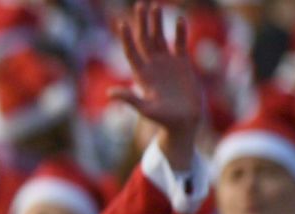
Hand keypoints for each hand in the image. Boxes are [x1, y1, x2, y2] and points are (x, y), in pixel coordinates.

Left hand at [109, 1, 201, 168]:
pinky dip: (180, 32)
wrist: (184, 122)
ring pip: (160, 38)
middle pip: (145, 40)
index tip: (122, 23)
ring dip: (158, 23)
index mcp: (141, 75)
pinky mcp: (182, 63)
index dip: (127, 38)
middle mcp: (152, 66)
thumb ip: (130, 99)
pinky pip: (180, 43)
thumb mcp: (146, 110)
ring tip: (155, 6)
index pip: (131, 52)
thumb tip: (110, 92)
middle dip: (142, 23)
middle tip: (140, 5)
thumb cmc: (164, 120)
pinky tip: (180, 19)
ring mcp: (167, 63)